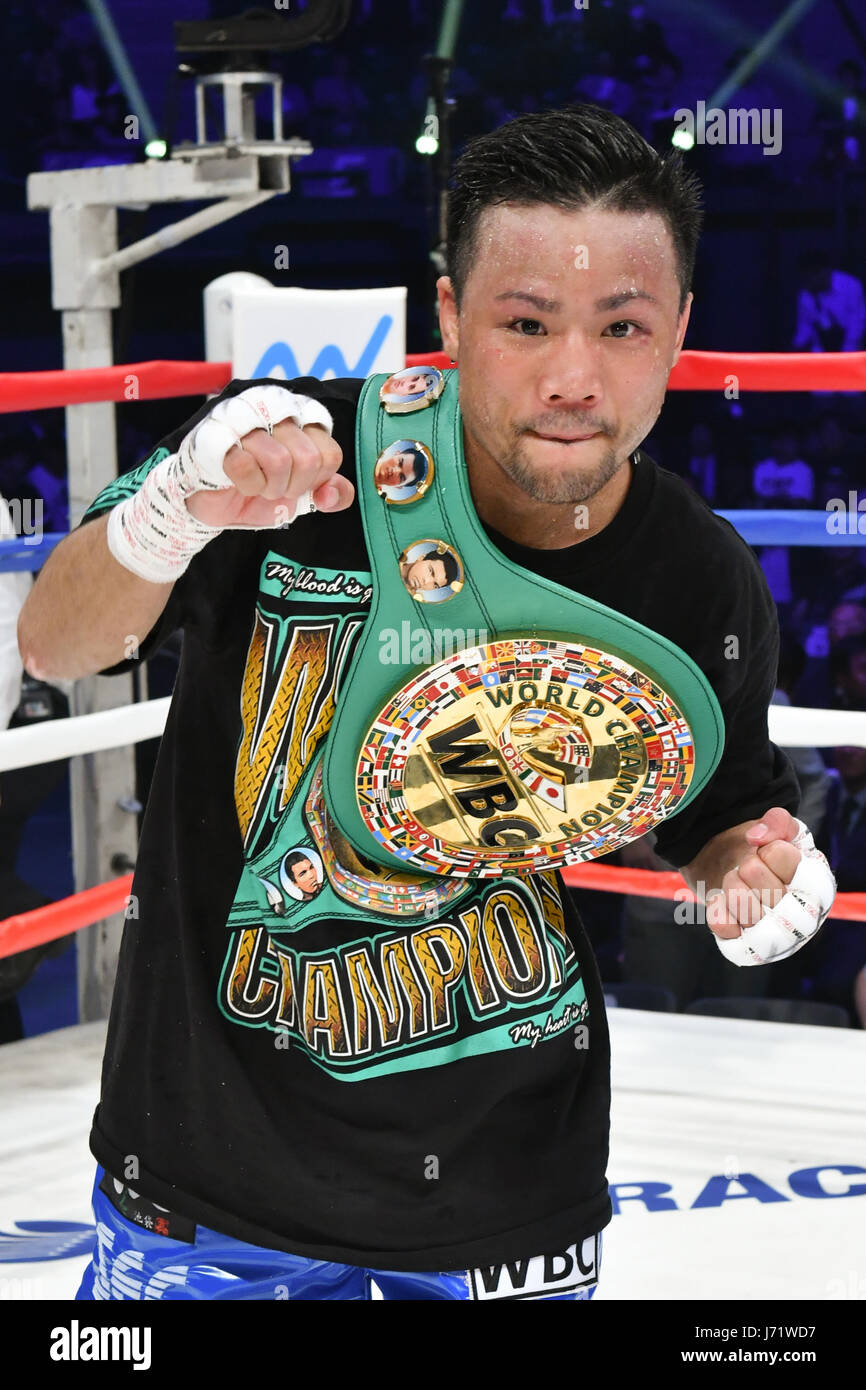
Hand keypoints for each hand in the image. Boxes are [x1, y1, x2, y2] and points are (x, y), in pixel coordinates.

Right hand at [185, 422, 353, 528]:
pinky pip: (245, 466)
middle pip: (308, 459)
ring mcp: (244, 417)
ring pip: (280, 460)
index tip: (297, 483)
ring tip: (257, 484)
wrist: (213, 503)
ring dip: (269, 487)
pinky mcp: (217, 434)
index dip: (317, 480)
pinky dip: (246, 486)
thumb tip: (333, 494)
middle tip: (274, 487)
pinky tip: (238, 482)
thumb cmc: (258, 488)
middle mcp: (275, 407)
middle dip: (292, 487)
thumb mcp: (302, 496)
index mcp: (301, 416)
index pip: (330, 453)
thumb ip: (331, 494)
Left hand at [705, 807, 803, 939]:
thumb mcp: (776, 827)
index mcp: (818, 886)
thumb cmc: (761, 850)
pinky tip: (723, 900)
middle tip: (746, 865)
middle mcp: (804, 918)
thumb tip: (758, 837)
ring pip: (749, 915)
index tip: (767, 851)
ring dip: (733, 888)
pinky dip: (718, 910)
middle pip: (770, 891)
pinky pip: (727, 931)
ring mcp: (775, 937)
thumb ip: (777, 821)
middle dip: (750, 869)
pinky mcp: (746, 947)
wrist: (728, 865)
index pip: (790, 862)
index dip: (770, 851)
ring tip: (734, 881)